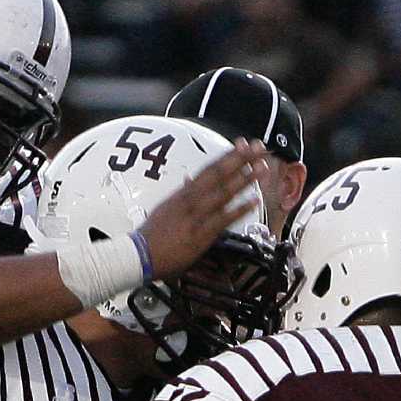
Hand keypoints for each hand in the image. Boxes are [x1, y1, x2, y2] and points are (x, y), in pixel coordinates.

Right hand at [136, 142, 261, 278]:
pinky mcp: (200, 234)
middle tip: (258, 147)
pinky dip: (239, 209)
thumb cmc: (150, 236)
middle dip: (241, 160)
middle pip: (219, 175)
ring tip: (262, 167)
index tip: (242, 144)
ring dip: (244, 179)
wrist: (138, 255)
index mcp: (182, 194)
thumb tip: (189, 180)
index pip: (208, 170)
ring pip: (223, 193)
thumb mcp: (165, 209)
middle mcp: (190, 201)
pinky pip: (223, 219)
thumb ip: (181, 194)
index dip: (227, 156)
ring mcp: (196, 216)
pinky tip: (254, 201)